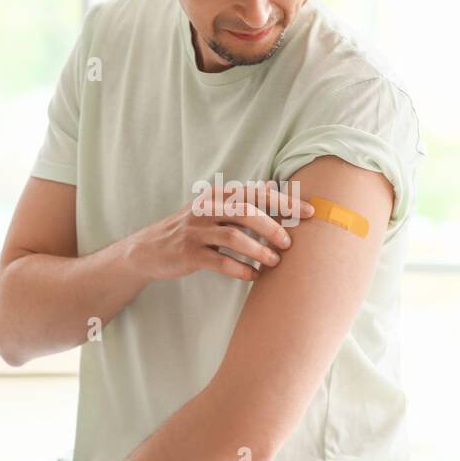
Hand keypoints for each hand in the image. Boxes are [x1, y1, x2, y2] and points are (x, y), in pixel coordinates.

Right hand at [126, 180, 314, 282]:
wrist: (150, 249)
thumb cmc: (190, 229)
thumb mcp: (212, 209)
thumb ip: (240, 199)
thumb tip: (272, 185)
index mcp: (216, 196)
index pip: (255, 193)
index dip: (284, 201)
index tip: (309, 212)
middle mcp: (206, 209)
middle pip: (245, 211)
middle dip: (272, 226)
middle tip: (288, 243)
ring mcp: (196, 231)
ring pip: (233, 235)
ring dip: (258, 250)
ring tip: (274, 261)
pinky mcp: (189, 254)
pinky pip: (220, 261)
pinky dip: (240, 268)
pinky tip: (253, 275)